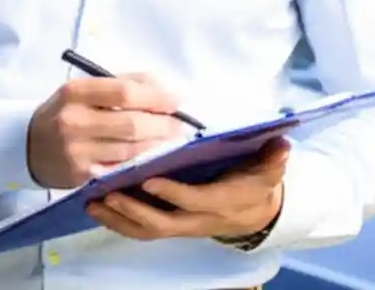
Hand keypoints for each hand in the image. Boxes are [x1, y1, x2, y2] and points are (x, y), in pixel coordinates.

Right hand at [27, 73, 186, 187]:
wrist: (27, 146)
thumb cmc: (64, 113)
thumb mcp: (82, 90)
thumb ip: (120, 83)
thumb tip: (161, 88)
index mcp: (74, 93)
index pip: (123, 92)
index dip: (156, 97)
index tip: (176, 101)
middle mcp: (73, 121)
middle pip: (131, 123)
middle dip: (163, 124)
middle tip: (180, 125)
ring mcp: (77, 151)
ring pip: (131, 150)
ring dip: (158, 145)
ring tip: (172, 140)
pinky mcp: (82, 176)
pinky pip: (122, 169)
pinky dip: (142, 163)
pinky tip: (153, 158)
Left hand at [86, 136, 288, 241]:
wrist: (254, 212)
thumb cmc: (254, 183)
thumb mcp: (268, 170)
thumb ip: (272, 158)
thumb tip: (282, 144)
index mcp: (220, 202)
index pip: (194, 201)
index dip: (173, 193)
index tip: (149, 178)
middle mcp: (197, 220)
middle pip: (162, 223)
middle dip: (134, 210)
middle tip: (107, 194)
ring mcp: (180, 225)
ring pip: (146, 230)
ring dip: (118, 219)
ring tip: (92, 202)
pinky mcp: (167, 225)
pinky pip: (140, 230)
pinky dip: (116, 222)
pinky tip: (95, 207)